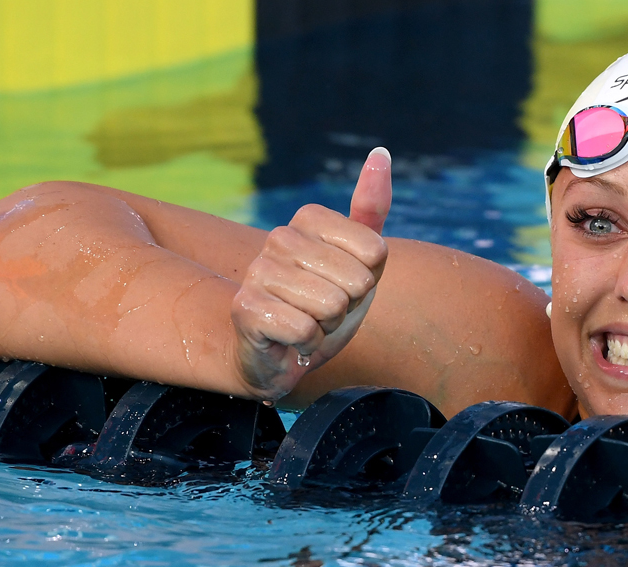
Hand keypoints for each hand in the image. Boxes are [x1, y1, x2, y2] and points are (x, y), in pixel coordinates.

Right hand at [231, 148, 391, 399]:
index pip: (375, 251)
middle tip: (323, 310)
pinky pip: (306, 331)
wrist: (281, 353)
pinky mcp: (246, 309)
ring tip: (306, 323)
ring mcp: (258, 271)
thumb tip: (381, 152)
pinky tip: (289, 340)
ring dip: (326, 327)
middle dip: (348, 306)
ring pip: (332, 306)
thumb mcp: (359, 259)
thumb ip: (371, 209)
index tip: (342, 285)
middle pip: (357, 281)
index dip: (368, 279)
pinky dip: (306, 345)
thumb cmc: (324, 305)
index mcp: (307, 219)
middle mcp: (279, 237)